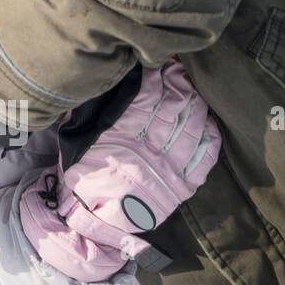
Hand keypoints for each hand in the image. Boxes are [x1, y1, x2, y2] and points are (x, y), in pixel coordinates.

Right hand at [20, 60, 219, 281]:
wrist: (94, 219)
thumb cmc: (82, 175)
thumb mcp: (75, 141)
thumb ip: (90, 114)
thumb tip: (107, 84)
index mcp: (118, 139)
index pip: (143, 100)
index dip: (153, 79)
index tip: (156, 64)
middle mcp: (146, 152)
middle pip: (172, 110)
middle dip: (177, 85)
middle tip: (178, 69)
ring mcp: (169, 170)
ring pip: (190, 128)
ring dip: (194, 104)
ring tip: (191, 87)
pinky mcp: (183, 186)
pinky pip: (204, 157)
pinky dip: (208, 135)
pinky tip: (207, 119)